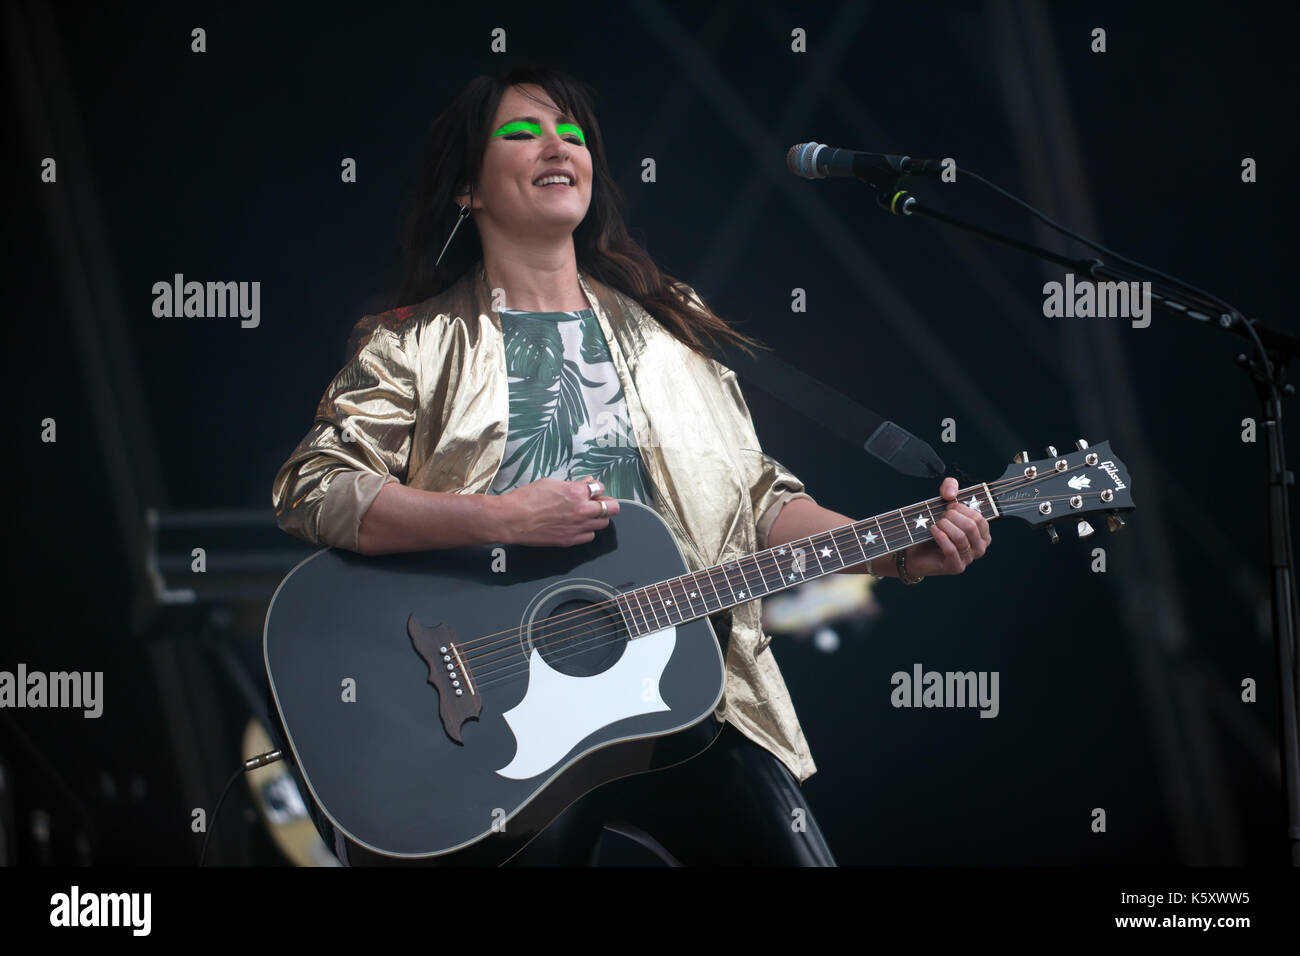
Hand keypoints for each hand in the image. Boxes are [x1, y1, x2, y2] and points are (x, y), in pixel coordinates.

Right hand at [498, 475, 619, 546]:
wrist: (512, 519)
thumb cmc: (527, 498)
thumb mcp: (551, 483)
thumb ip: (572, 484)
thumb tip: (586, 483)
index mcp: (577, 493)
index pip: (601, 488)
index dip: (596, 488)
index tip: (591, 489)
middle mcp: (582, 511)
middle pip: (611, 508)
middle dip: (606, 503)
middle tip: (597, 502)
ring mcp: (577, 528)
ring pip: (603, 524)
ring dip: (597, 517)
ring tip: (586, 514)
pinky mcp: (570, 540)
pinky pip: (590, 536)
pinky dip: (587, 531)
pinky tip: (577, 526)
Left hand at [901, 477, 990, 576]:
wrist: (916, 551)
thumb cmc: (934, 528)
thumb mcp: (943, 502)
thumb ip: (950, 487)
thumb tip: (951, 494)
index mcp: (983, 534)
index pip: (979, 517)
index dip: (962, 508)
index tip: (948, 506)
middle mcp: (980, 548)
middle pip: (971, 526)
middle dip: (952, 516)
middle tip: (940, 515)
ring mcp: (969, 559)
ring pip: (961, 537)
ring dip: (945, 526)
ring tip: (936, 523)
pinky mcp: (956, 567)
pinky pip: (951, 549)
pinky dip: (940, 536)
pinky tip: (932, 530)